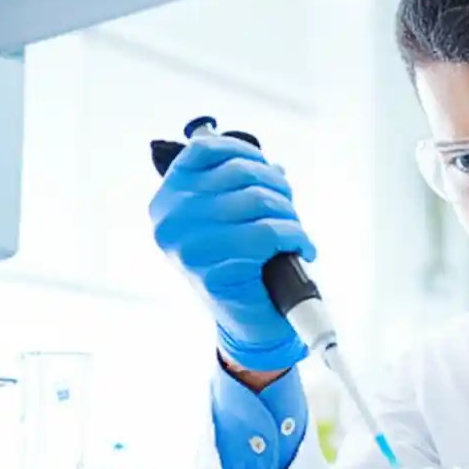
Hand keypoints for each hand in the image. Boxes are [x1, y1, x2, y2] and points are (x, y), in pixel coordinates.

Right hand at [149, 135, 315, 371]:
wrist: (250, 320)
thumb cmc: (242, 262)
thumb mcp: (232, 215)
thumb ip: (239, 185)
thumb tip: (273, 167)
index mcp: (168, 198)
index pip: (205, 149)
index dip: (248, 155)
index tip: (270, 173)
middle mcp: (169, 220)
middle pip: (240, 174)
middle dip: (278, 190)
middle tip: (290, 212)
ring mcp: (187, 247)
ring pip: (257, 202)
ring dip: (289, 216)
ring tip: (294, 232)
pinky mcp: (211, 272)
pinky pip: (267, 236)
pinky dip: (295, 238)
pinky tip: (301, 248)